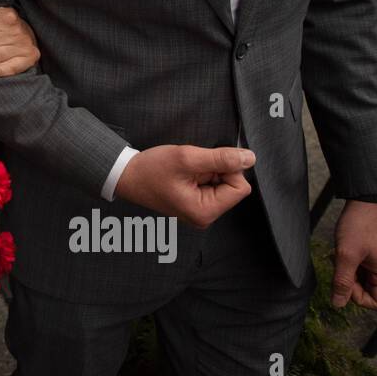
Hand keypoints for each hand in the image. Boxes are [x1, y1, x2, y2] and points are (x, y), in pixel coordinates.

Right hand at [114, 145, 253, 228]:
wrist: (126, 175)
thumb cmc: (151, 170)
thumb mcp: (187, 158)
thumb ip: (221, 158)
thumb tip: (250, 158)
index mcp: (204, 212)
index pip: (240, 187)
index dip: (228, 169)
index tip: (206, 163)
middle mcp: (205, 217)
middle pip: (234, 187)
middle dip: (217, 170)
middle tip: (192, 168)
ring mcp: (201, 212)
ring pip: (223, 184)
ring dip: (209, 171)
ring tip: (186, 171)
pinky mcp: (196, 204)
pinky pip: (213, 186)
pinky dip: (203, 174)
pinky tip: (185, 174)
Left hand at [331, 201, 376, 309]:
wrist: (366, 201)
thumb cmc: (360, 225)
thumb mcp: (347, 255)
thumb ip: (343, 281)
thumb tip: (338, 304)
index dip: (357, 297)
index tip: (346, 279)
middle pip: (369, 293)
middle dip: (351, 284)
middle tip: (342, 265)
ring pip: (363, 282)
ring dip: (349, 273)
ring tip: (342, 256)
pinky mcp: (374, 257)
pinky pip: (361, 271)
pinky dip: (350, 265)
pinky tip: (344, 252)